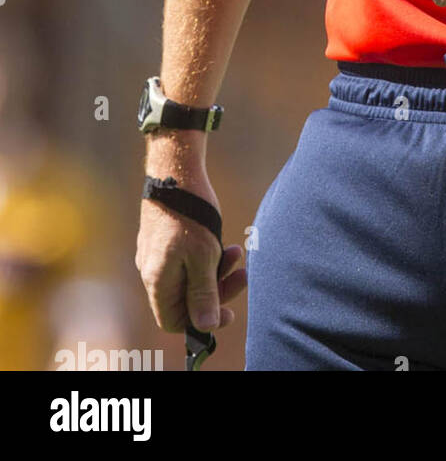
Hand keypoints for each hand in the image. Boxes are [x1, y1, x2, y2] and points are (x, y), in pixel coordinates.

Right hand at [135, 169, 246, 334]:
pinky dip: (207, 255)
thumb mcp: (203, 256)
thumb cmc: (190, 213)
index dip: (202, 321)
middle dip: (218, 289)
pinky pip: (186, 259)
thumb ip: (204, 293)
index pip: (175, 320)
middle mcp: (152, 271)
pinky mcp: (164, 238)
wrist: (175, 170)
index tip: (229, 312)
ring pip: (189, 276)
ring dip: (216, 269)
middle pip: (185, 299)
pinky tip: (222, 240)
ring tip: (237, 251)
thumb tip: (204, 326)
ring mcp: (156, 254)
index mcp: (158, 281)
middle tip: (243, 273)